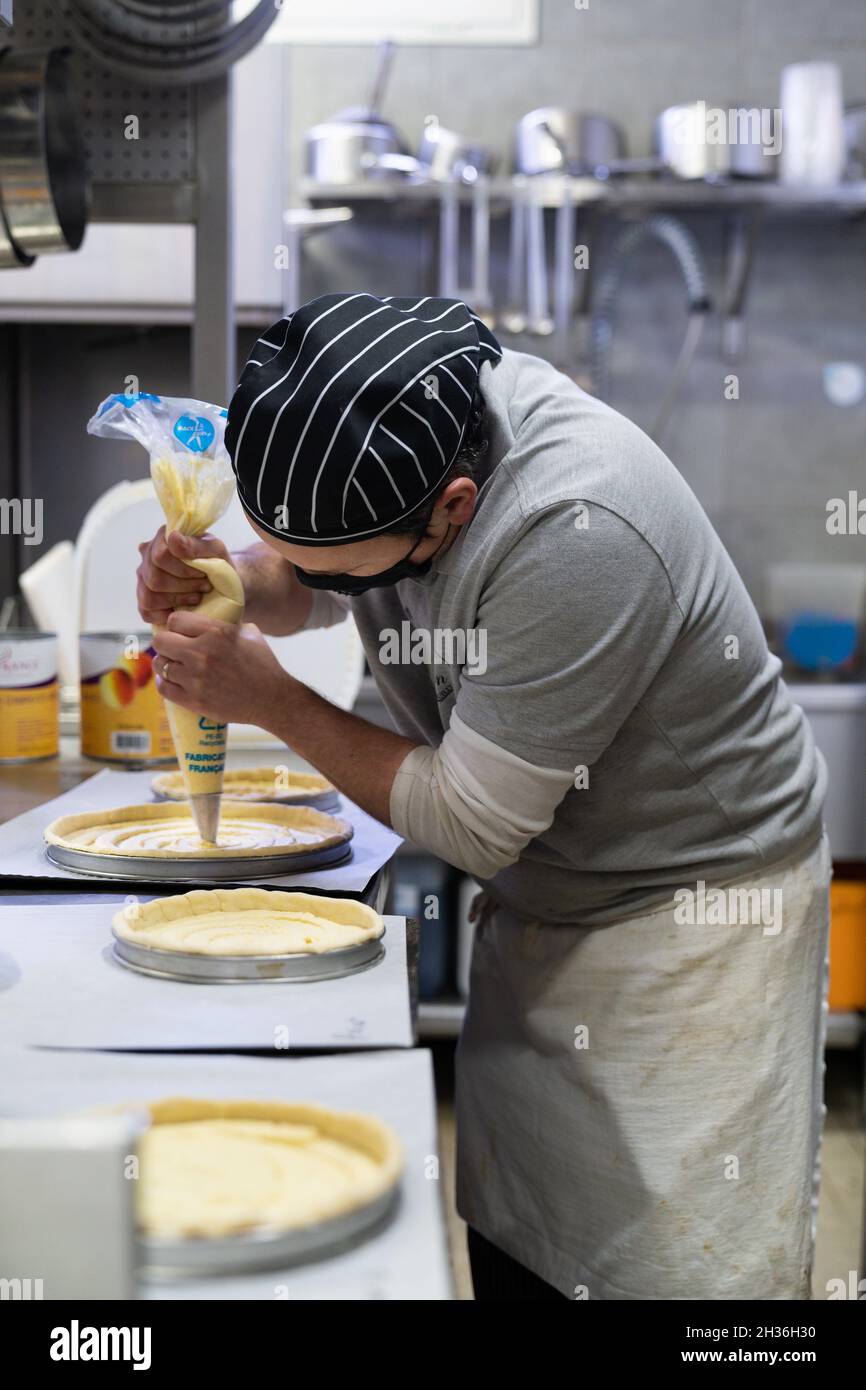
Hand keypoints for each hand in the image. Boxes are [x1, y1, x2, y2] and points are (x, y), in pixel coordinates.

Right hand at [136, 526, 232, 625]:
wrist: (223, 582)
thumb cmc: (217, 562)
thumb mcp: (215, 550)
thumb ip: (196, 543)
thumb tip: (173, 538)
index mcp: (162, 538)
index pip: (161, 555)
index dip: (183, 569)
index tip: (203, 573)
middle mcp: (147, 556)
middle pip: (155, 578)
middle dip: (185, 585)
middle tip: (205, 586)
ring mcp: (143, 578)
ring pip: (149, 596)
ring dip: (179, 599)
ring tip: (197, 596)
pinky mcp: (144, 600)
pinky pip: (147, 611)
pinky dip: (168, 614)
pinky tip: (184, 608)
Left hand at [152, 611, 291, 726]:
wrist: (273, 699)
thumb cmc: (263, 665)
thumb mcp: (248, 634)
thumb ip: (223, 625)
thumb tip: (205, 620)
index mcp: (216, 632)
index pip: (175, 620)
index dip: (175, 625)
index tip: (178, 631)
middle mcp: (202, 653)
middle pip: (160, 641)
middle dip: (166, 643)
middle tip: (173, 649)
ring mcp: (196, 678)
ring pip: (160, 665)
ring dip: (166, 665)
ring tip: (175, 666)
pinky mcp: (194, 700)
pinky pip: (163, 688)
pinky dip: (165, 683)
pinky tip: (172, 681)